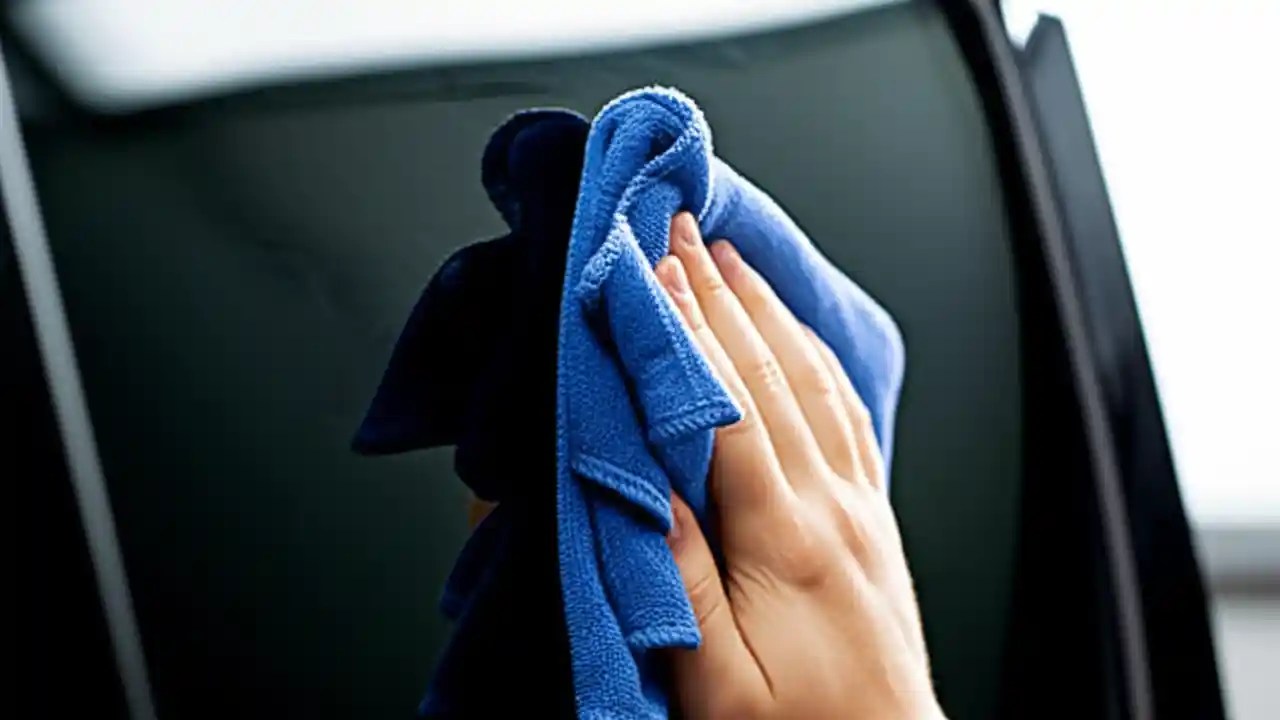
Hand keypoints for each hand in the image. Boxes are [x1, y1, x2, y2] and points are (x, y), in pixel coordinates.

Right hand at [655, 213, 942, 719]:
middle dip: (719, 291)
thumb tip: (646, 488)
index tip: (652, 266)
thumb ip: (679, 582)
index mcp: (784, 540)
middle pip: (769, 372)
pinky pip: (847, 413)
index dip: (686, 329)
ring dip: (767, 307)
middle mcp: (831, 506)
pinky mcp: (872, 516)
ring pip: (812, 379)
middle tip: (678, 227)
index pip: (727, 407)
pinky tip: (795, 330)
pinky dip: (814, 353)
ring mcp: (859, 505)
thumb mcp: (715, 685)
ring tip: (729, 253)